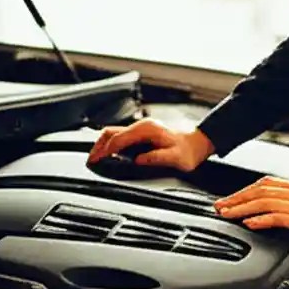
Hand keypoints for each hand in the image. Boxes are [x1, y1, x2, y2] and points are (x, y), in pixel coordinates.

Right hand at [86, 119, 214, 171]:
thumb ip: (157, 158)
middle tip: (90, 162)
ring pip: (113, 133)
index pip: (118, 139)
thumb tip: (139, 161)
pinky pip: (120, 136)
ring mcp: (141, 128)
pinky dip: (110, 144)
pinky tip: (108, 155)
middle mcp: (142, 126)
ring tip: (95, 159)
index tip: (96, 162)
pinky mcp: (142, 133)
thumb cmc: (189, 151)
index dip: (105, 151)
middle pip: (110, 133)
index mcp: (147, 130)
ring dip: (102, 145)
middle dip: (97, 147)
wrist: (198, 143)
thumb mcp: (177, 158)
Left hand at [214, 176, 288, 246]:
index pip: (269, 184)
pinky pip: (277, 216)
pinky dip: (260, 218)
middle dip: (237, 197)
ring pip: (264, 201)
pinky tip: (250, 223)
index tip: (234, 197)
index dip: (248, 190)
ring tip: (226, 213)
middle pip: (260, 190)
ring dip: (241, 206)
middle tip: (220, 205)